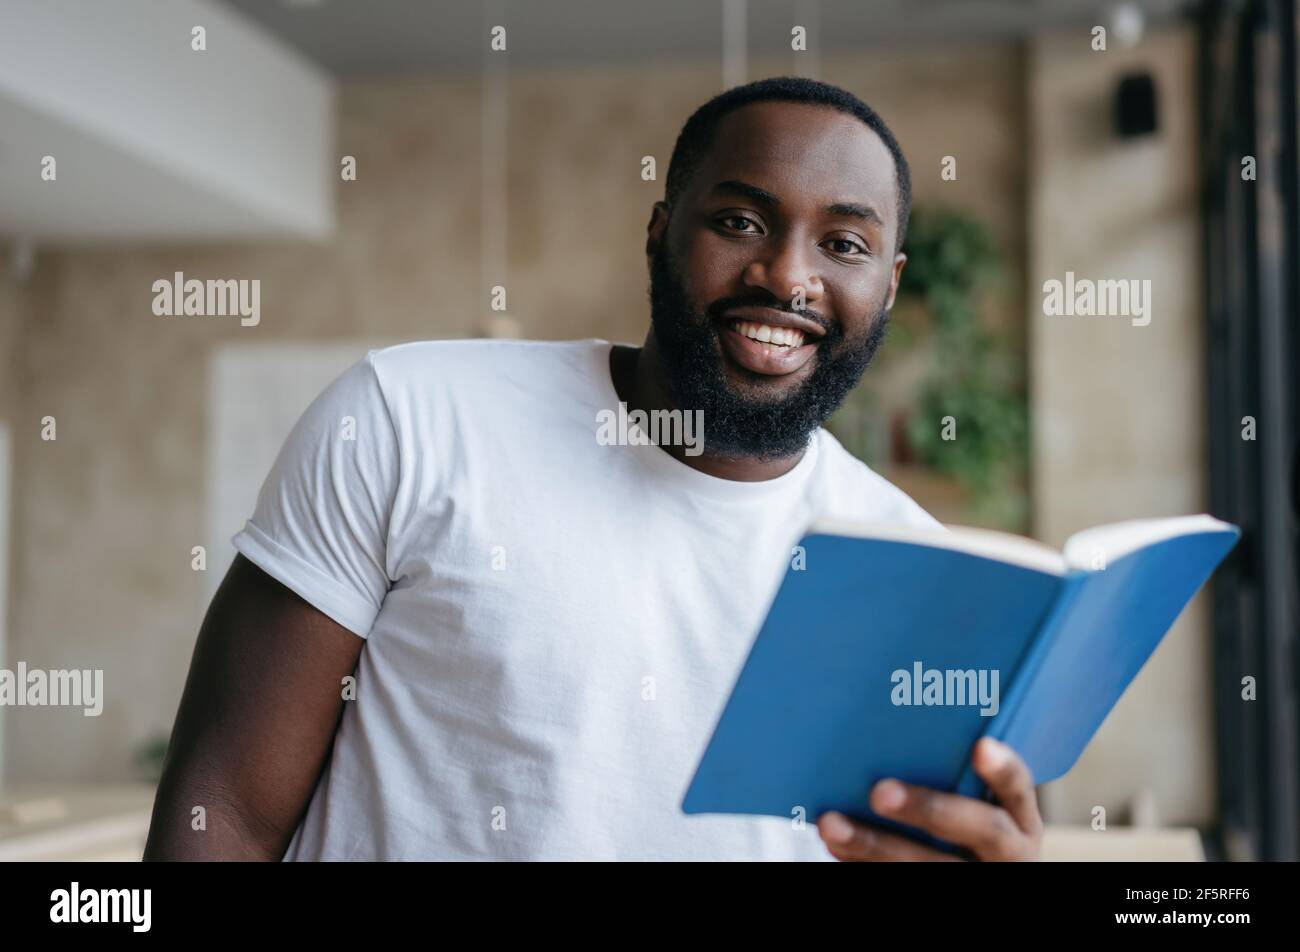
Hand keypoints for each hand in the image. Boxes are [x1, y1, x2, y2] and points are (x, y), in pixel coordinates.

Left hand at [816, 737, 1042, 860]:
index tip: (980, 746)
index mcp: (1019, 819)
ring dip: (874, 845)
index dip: (1003, 770)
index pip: (1018, 789)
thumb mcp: (976, 803)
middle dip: (928, 808)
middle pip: (980, 830)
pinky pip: (903, 882)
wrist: (969, 867)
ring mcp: (976, 876)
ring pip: (929, 867)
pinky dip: (863, 865)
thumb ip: (950, 771)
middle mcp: (1009, 853)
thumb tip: (884, 730)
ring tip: (830, 824)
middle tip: (879, 791)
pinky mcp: (942, 895)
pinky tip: (835, 846)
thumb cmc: (963, 821)